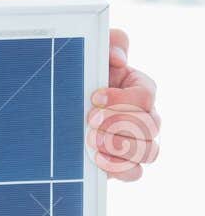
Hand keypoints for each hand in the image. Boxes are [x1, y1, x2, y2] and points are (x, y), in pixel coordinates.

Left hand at [86, 26, 158, 182]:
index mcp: (141, 89)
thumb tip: (118, 59)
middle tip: (89, 121)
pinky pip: (136, 173)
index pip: (146, 95)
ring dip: (120, 147)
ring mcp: (138, 143)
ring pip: (149, 151)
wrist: (65, 103)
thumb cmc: (84, 77)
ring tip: (91, 140)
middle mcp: (146, 117)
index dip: (122, 98)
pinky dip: (119, 168)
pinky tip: (96, 159)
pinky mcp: (126, 164)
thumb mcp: (96, 53)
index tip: (94, 97)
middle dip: (118, 124)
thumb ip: (112, 43)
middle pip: (150, 126)